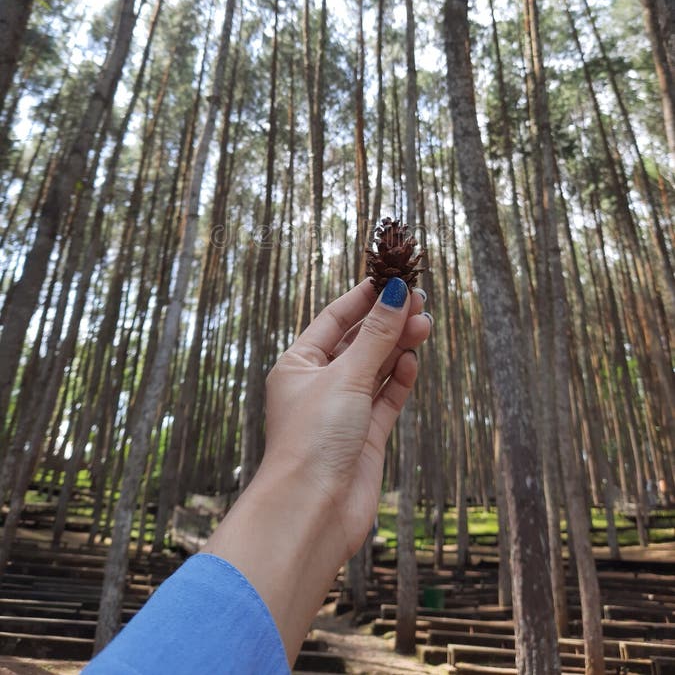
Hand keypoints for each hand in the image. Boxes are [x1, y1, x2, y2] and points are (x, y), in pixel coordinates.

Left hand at [263, 277, 430, 558]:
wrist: (313, 511)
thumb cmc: (314, 439)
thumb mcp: (346, 377)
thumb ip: (376, 336)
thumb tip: (394, 295)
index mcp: (298, 365)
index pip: (334, 320)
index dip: (363, 298)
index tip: (391, 278)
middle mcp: (319, 385)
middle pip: (358, 342)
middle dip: (387, 321)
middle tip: (419, 300)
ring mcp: (343, 411)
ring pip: (376, 368)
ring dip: (398, 346)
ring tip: (424, 324)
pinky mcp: (365, 436)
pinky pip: (386, 397)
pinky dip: (401, 378)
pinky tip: (413, 360)